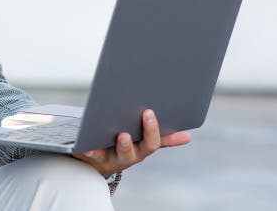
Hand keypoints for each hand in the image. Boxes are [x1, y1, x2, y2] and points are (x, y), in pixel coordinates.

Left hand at [72, 109, 191, 177]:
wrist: (95, 163)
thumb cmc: (122, 146)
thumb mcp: (142, 142)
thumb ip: (163, 138)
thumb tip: (188, 136)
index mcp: (141, 149)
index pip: (152, 142)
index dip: (153, 129)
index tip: (150, 112)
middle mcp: (129, 155)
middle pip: (139, 148)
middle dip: (145, 133)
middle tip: (145, 115)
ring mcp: (111, 157)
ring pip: (119, 153)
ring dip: (123, 144)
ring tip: (123, 134)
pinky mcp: (93, 157)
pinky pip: (92, 154)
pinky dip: (90, 150)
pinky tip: (88, 144)